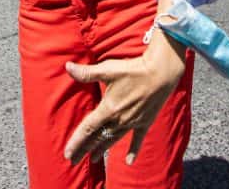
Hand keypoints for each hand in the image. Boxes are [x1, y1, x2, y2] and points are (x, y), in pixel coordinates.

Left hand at [62, 50, 184, 165]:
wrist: (160, 73)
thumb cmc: (133, 70)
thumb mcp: (107, 70)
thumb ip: (86, 73)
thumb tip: (67, 66)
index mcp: (108, 109)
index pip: (87, 129)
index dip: (76, 141)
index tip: (67, 153)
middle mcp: (119, 120)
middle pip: (98, 138)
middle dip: (84, 149)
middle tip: (73, 161)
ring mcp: (132, 123)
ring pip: (113, 139)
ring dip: (102, 149)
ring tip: (93, 159)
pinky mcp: (145, 122)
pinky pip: (137, 139)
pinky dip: (133, 151)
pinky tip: (129, 162)